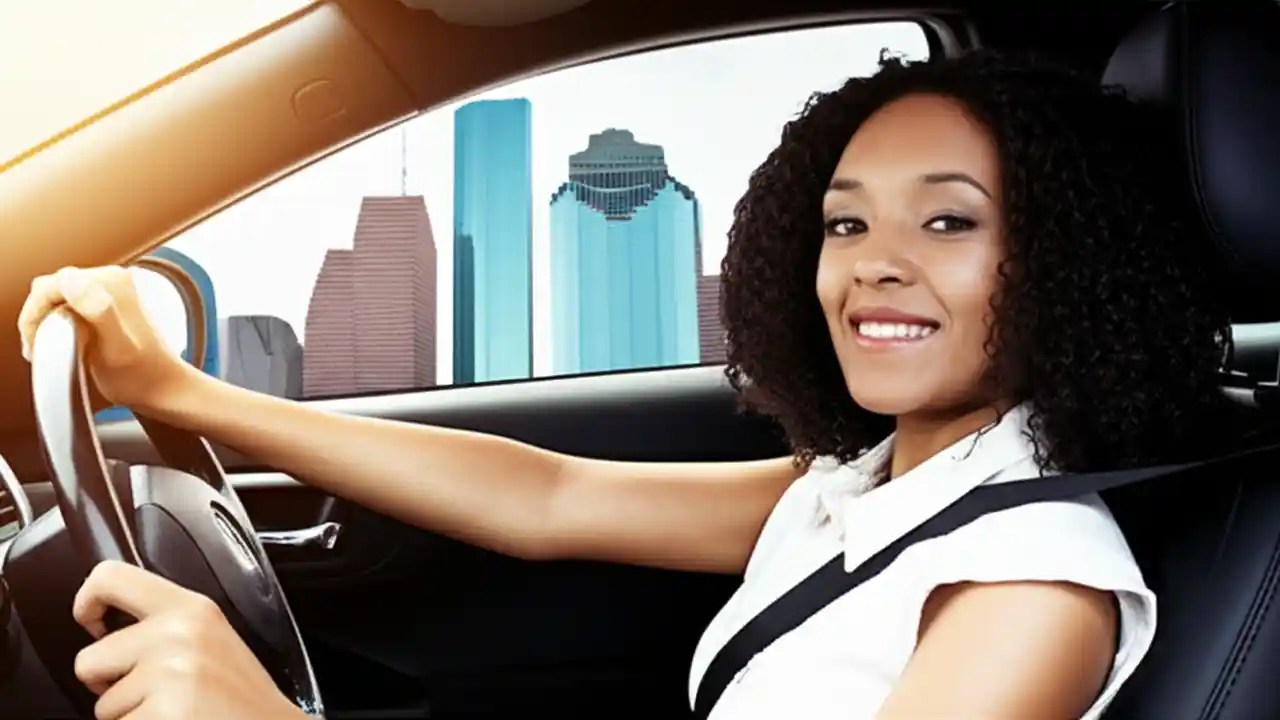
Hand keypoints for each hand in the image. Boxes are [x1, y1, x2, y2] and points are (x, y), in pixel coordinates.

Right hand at [16, 265, 191, 410]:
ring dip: (46, 321)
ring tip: (46, 348)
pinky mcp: (107, 302)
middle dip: (39, 317)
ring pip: (57, 297)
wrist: (164, 387)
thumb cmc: (142, 375)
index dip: (34, 314)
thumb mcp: (117, 348)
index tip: (33, 340)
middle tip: (38, 347)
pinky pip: (69, 304)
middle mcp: (112, 278)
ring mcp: (111, 289)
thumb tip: (72, 281)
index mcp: (111, 283)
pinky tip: (61, 343)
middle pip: (51, 289)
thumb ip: (98, 311)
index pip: (50, 285)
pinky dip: (59, 322)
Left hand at [72, 560, 306, 719]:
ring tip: (174, 709)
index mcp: (191, 608)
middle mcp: (177, 635)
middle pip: (89, 660)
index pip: (110, 578)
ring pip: (102, 706)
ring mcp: (168, 676)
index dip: (86, 601)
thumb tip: (104, 627)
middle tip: (151, 691)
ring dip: (130, 715)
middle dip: (108, 685)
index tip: (92, 623)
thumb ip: (165, 623)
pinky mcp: (163, 714)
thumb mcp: (211, 637)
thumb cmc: (241, 694)